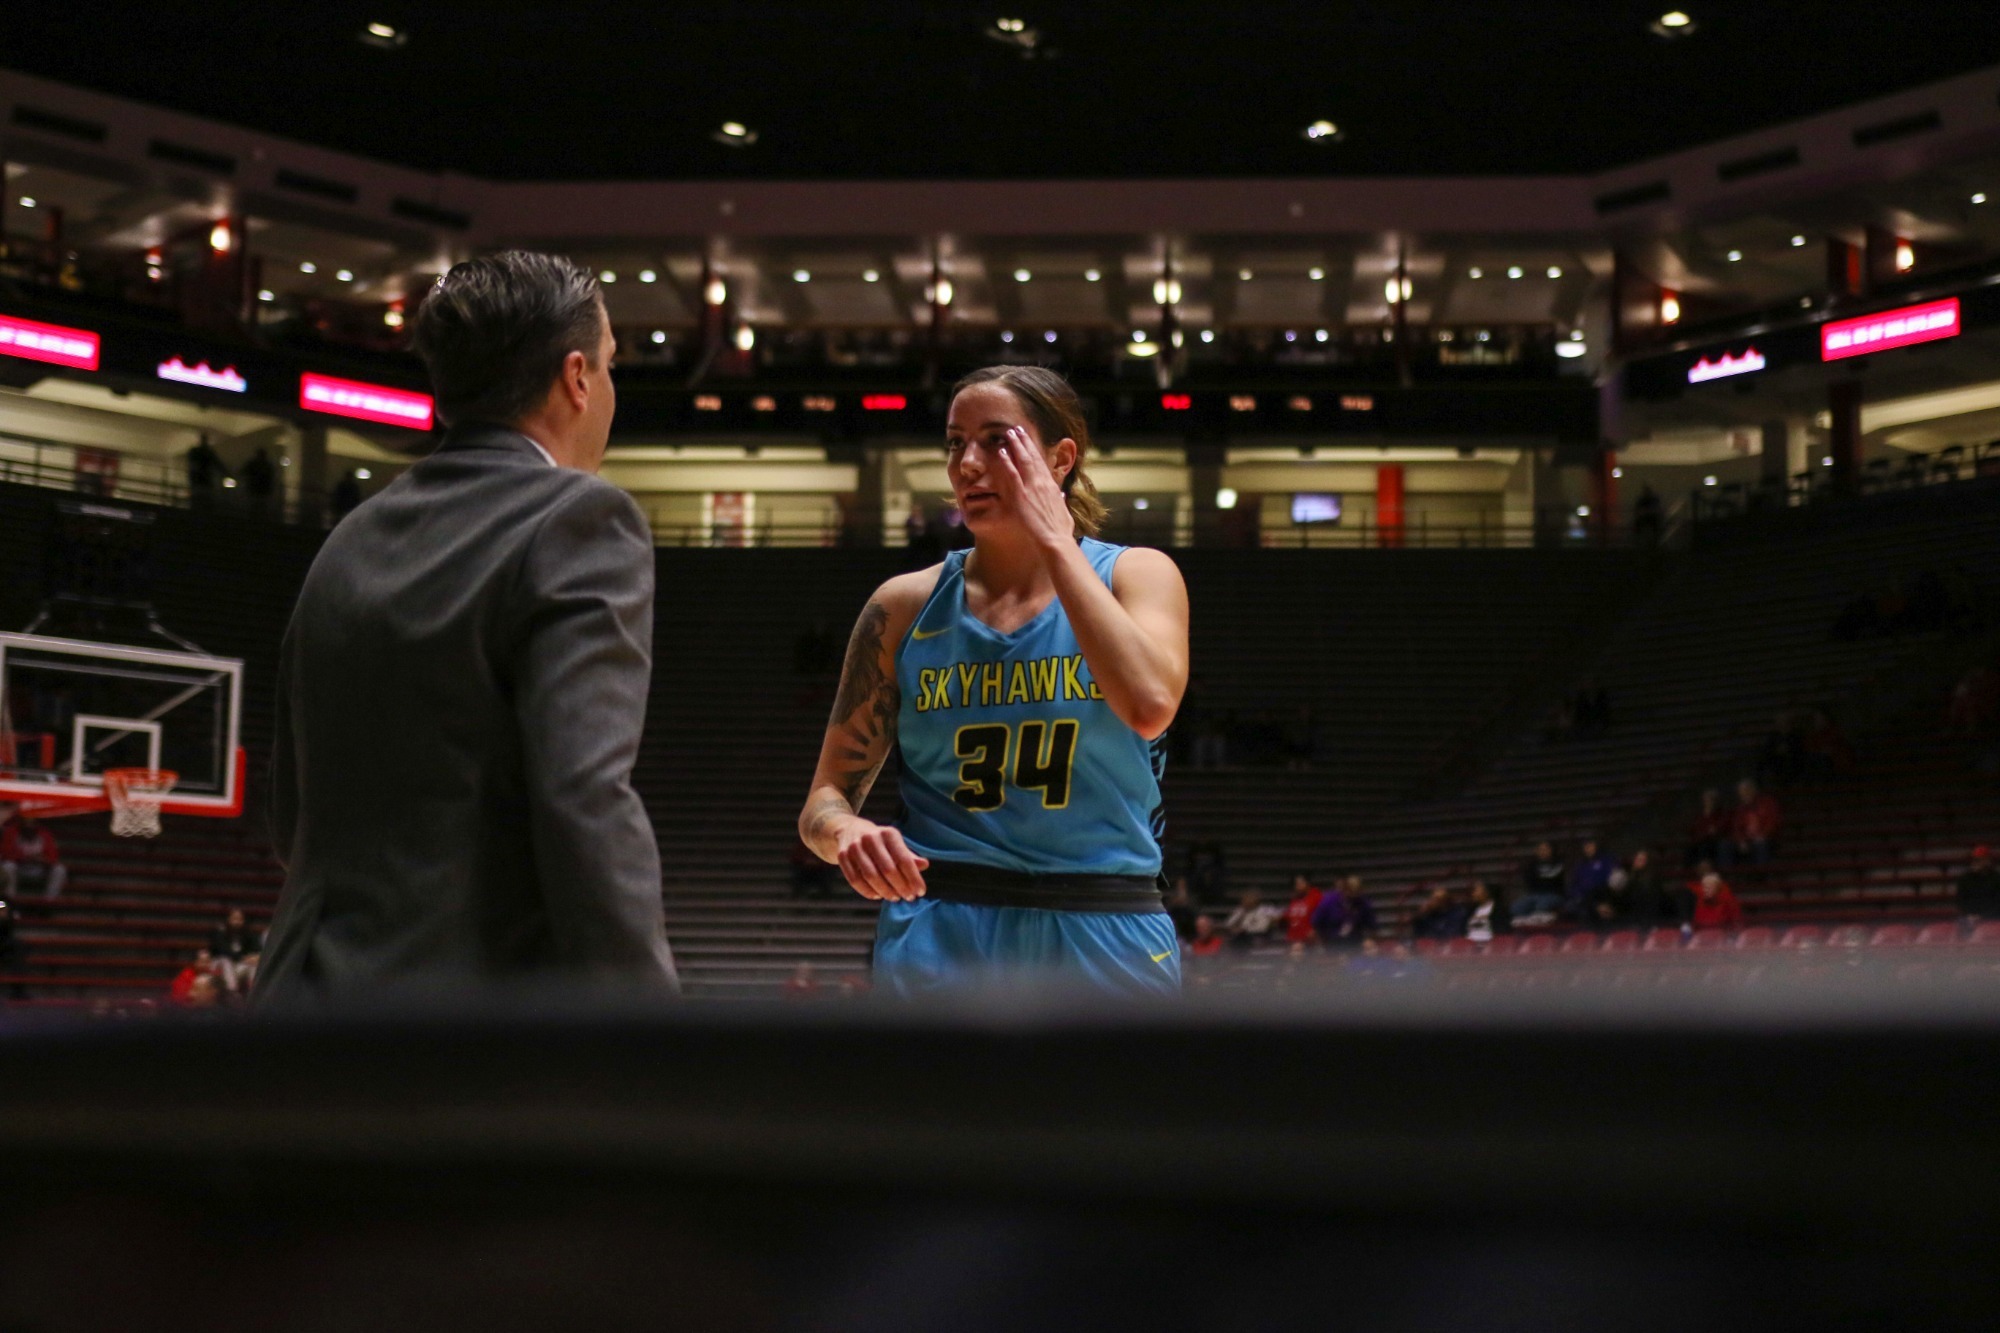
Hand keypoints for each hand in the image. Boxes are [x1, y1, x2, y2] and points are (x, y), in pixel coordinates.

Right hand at [833, 818, 929, 901]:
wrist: (849, 830)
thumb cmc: (879, 841)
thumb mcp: (895, 843)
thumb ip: (908, 856)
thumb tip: (924, 865)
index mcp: (888, 833)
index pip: (904, 859)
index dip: (913, 878)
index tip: (920, 891)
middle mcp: (871, 838)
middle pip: (888, 869)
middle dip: (900, 887)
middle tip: (908, 897)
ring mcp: (855, 847)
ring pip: (870, 876)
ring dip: (885, 891)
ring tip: (894, 897)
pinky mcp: (842, 856)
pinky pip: (855, 880)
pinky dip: (867, 891)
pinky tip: (877, 896)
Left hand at [990, 426, 1073, 552]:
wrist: (1056, 540)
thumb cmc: (1060, 530)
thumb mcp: (1064, 512)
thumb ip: (1061, 501)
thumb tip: (1062, 494)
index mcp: (1051, 486)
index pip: (1041, 463)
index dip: (1034, 450)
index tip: (1028, 440)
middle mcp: (1042, 483)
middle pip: (1032, 457)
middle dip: (1024, 441)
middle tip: (1017, 429)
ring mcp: (1032, 488)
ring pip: (1023, 461)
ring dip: (1016, 445)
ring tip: (1009, 433)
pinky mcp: (1022, 496)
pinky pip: (1012, 475)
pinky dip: (1007, 462)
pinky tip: (1001, 452)